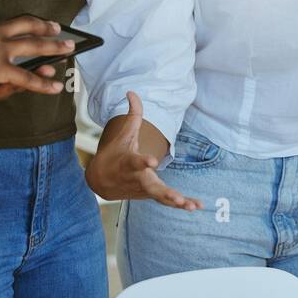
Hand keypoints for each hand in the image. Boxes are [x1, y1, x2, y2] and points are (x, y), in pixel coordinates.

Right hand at [0, 10, 74, 102]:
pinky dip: (42, 83)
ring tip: (68, 46)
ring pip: (33, 45)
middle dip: (42, 26)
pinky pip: (25, 77)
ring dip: (53, 46)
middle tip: (56, 27)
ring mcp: (1, 49)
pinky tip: (57, 85)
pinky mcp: (1, 68)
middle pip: (25, 25)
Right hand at [86, 91, 201, 210]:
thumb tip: (132, 91)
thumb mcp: (123, 134)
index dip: (144, 162)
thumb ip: (132, 114)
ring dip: (176, 202)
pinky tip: (196, 206)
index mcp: (129, 163)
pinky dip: (180, 204)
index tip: (152, 162)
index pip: (136, 162)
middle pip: (151, 187)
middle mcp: (137, 178)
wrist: (100, 181)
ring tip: (190, 206)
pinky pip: (166, 201)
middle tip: (176, 198)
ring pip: (160, 197)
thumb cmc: (115, 154)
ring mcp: (144, 189)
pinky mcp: (151, 196)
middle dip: (164, 193)